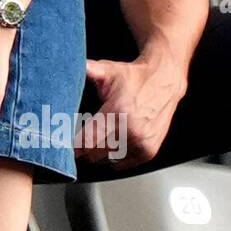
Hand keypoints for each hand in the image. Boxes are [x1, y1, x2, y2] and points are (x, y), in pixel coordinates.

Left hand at [75, 54, 186, 170]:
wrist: (165, 81)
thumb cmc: (136, 77)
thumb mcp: (109, 71)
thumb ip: (89, 70)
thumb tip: (69, 66)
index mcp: (118, 113)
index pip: (88, 140)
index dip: (74, 145)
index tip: (65, 144)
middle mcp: (131, 131)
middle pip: (95, 153)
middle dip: (83, 149)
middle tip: (78, 141)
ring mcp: (142, 143)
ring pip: (107, 160)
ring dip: (98, 153)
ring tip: (97, 138)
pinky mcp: (149, 151)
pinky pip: (122, 164)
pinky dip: (114, 157)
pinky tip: (112, 143)